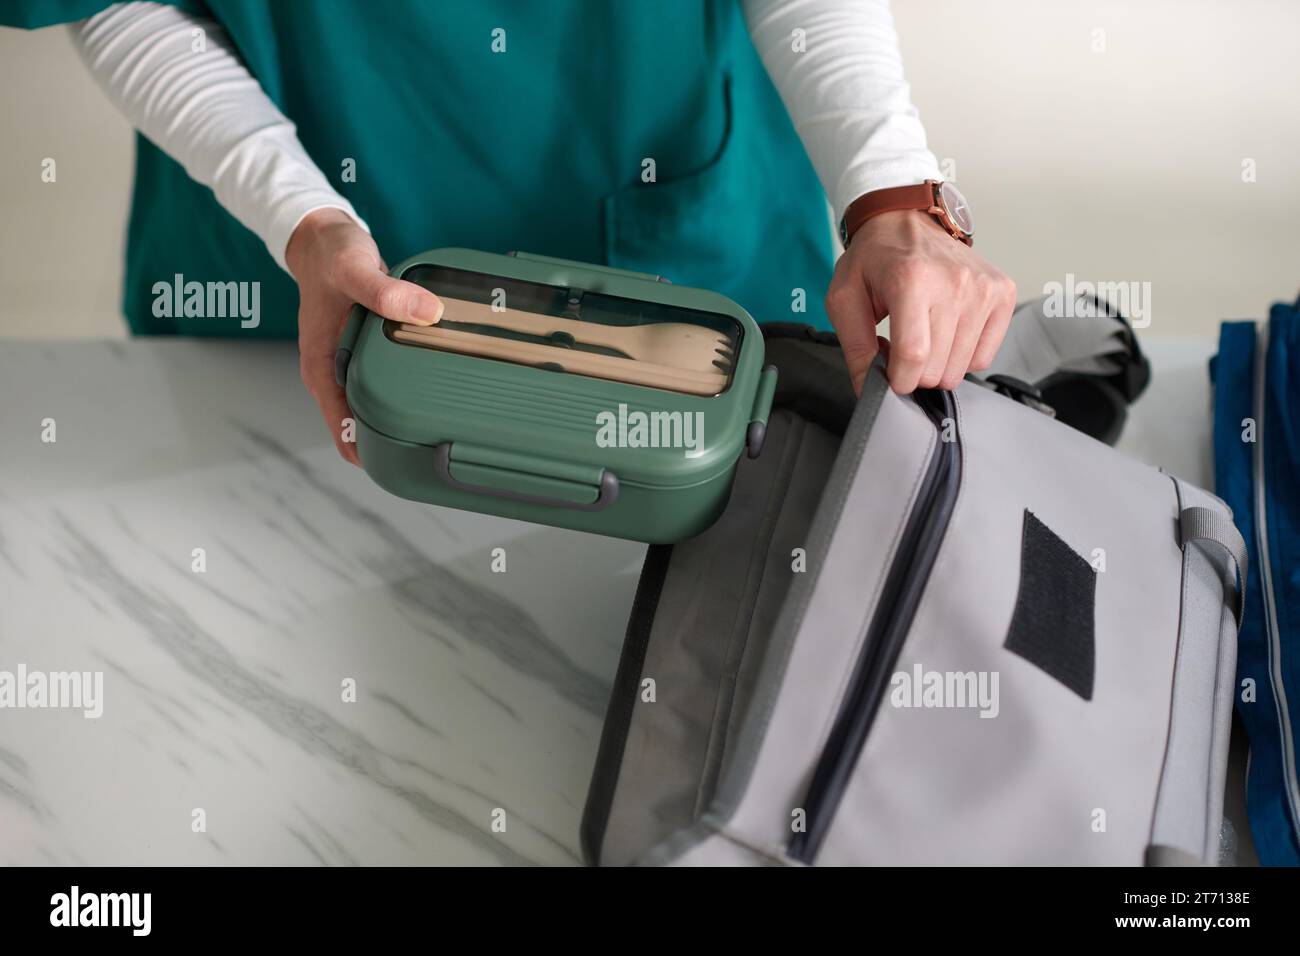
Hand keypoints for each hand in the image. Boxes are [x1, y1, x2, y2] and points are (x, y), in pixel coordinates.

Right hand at [285, 209, 442, 463]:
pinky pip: (384, 377)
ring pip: (372, 402)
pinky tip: (431, 386)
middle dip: (388, 439)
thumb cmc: (330, 254)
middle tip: (429, 451)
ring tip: (435, 428)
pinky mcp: (364, 347)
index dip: (367, 450)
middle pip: (359, 423)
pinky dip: (403, 385)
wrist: (321, 235)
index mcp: (322, 365)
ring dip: (397, 414)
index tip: (397, 464)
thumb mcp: (355, 270)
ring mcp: (348, 360)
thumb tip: (426, 313)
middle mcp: (334, 369)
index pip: (342, 426)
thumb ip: (387, 293)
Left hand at [824, 209, 1015, 394]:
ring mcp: (982, 288)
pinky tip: (947, 332)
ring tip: (925, 334)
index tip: (892, 376)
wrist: (906, 219)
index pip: (913, 356)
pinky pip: (984, 357)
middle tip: (904, 346)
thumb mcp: (845, 298)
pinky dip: (963, 356)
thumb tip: (867, 389)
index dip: (899, 380)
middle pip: (937, 368)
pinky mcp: (1002, 293)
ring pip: (961, 368)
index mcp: (911, 279)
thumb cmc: (875, 258)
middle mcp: (953, 282)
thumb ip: (855, 347)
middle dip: (916, 373)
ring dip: (938, 365)